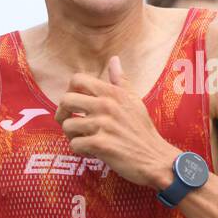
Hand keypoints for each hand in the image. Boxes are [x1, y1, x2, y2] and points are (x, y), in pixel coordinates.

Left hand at [54, 56, 178, 188]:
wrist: (155, 158)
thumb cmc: (142, 130)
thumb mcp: (134, 100)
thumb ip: (121, 81)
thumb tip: (114, 59)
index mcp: (112, 93)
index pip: (78, 79)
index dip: (69, 91)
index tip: (74, 104)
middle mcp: (106, 105)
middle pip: (65, 100)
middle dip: (62, 114)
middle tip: (70, 124)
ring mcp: (103, 125)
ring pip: (67, 125)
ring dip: (72, 136)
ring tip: (84, 140)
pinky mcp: (100, 144)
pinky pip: (74, 144)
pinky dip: (80, 150)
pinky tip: (91, 151)